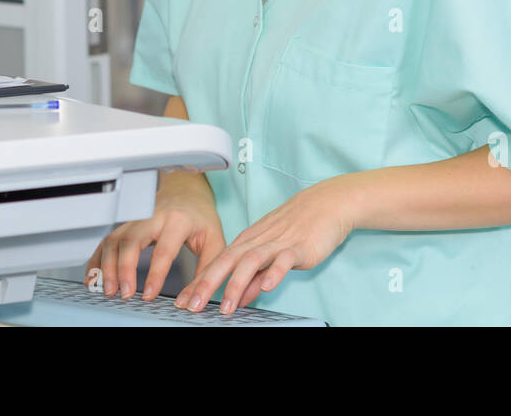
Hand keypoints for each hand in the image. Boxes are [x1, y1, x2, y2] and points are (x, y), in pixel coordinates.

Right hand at [84, 179, 225, 300]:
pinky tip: (93, 277)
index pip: (164, 249)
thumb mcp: (214, 240)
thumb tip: (193, 300)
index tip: (148, 295)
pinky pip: (107, 241)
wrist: (187, 192)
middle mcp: (153, 217)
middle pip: (131, 241)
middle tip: (123, 293)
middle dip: (123, 269)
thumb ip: (206, 270)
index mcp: (178, 220)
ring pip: (115, 240)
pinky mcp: (126, 225)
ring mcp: (136, 220)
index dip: (155, 274)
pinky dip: (97, 259)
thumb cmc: (200, 217)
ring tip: (107, 290)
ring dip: (107, 266)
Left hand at [174, 176, 356, 314]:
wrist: (326, 204)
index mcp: (247, 242)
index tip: (183, 301)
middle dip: (206, 284)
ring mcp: (277, 243)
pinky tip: (267, 287)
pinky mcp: (298, 247)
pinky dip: (274, 273)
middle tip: (192, 306)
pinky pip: (284, 260)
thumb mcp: (270, 253)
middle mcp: (257, 241)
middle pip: (226, 261)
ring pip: (251, 261)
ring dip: (236, 284)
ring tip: (226, 307)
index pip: (216, 263)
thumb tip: (238, 298)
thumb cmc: (297, 228)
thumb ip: (253, 277)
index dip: (199, 283)